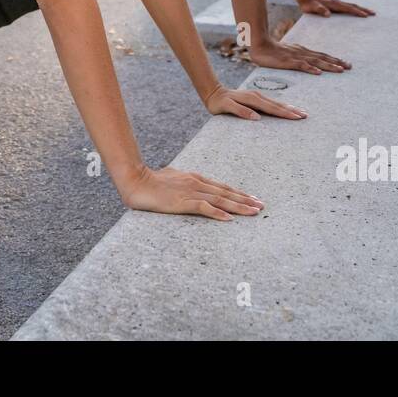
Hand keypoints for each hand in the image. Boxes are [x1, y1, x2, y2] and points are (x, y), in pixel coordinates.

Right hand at [117, 164, 264, 220]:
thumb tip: (186, 182)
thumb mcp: (172, 177)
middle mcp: (196, 183)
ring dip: (238, 206)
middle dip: (245, 200)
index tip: (252, 198)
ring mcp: (190, 192)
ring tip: (254, 212)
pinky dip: (218, 213)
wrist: (136, 180)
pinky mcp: (182, 202)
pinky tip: (229, 219)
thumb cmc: (151, 180)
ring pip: (220, 200)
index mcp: (195, 178)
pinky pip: (204, 208)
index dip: (238, 193)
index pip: (222, 187)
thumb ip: (183, 181)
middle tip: (261, 205)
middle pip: (226, 193)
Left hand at [204, 84, 306, 119]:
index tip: (297, 117)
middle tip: (305, 115)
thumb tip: (257, 118)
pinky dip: (281, 106)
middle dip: (292, 110)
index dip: (285, 113)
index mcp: (252, 99)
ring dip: (289, 107)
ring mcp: (257, 96)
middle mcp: (257, 96)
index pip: (272, 108)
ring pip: (276, 103)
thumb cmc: (218, 103)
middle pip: (278, 105)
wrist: (213, 92)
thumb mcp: (226, 107)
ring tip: (300, 112)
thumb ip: (241, 111)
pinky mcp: (256, 98)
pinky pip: (272, 103)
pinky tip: (286, 108)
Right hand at [248, 39, 350, 74]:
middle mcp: (302, 53)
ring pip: (315, 61)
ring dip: (329, 65)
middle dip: (337, 62)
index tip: (346, 64)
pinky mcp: (287, 61)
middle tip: (350, 67)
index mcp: (302, 51)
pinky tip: (318, 72)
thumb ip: (297, 59)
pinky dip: (310, 68)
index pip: (321, 55)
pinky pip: (301, 65)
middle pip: (322, 58)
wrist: (258, 45)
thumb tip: (307, 65)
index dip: (334, 59)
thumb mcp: (288, 54)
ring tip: (340, 70)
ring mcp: (295, 56)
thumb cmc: (271, 52)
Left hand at [299, 0, 374, 16]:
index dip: (357, 12)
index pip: (348, 8)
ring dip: (361, 9)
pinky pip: (348, 7)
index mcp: (334, 4)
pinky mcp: (335, 4)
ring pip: (352, 5)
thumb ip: (320, 10)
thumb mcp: (312, 8)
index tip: (365, 15)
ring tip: (369, 13)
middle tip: (374, 14)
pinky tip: (357, 12)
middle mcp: (338, 2)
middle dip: (363, 10)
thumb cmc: (308, 4)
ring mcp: (337, 3)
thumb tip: (328, 14)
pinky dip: (354, 9)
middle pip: (353, 6)